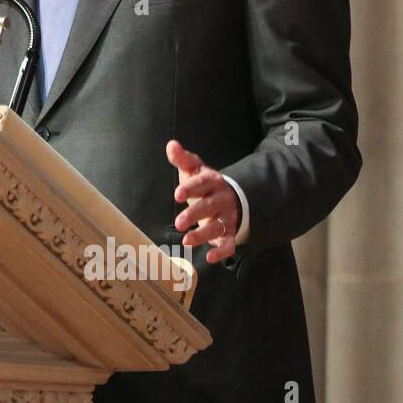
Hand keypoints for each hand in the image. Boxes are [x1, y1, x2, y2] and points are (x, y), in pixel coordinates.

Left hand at [166, 139, 237, 263]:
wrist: (231, 197)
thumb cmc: (205, 184)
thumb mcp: (195, 170)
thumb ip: (183, 159)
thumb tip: (171, 144)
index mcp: (212, 182)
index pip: (202, 183)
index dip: (190, 188)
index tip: (177, 194)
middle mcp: (222, 199)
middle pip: (209, 206)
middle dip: (194, 214)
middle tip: (178, 222)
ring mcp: (227, 217)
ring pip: (217, 226)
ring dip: (203, 234)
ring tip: (186, 241)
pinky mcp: (229, 233)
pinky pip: (229, 244)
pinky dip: (222, 252)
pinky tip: (210, 258)